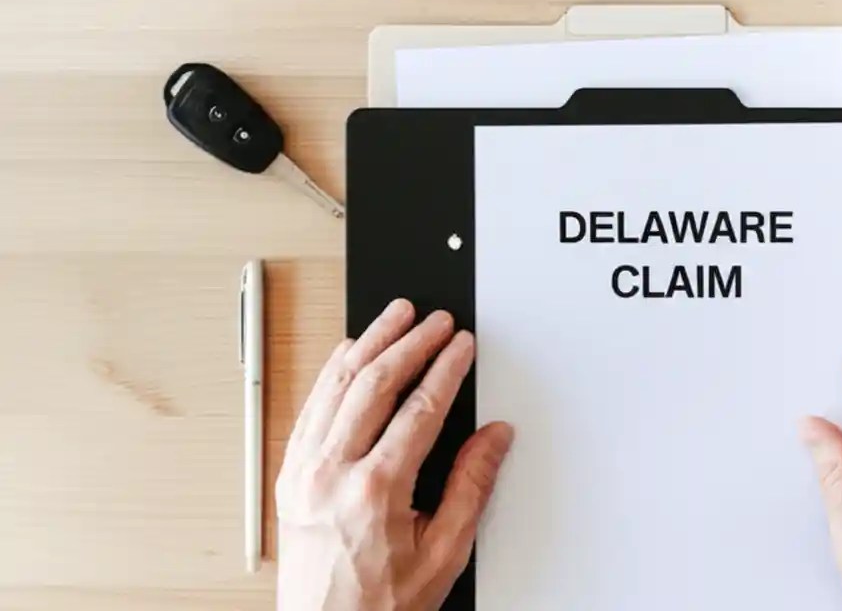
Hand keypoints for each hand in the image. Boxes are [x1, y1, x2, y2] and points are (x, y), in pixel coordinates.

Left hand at [276, 299, 513, 610]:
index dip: (446, 369)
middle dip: (410, 343)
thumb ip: (471, 488)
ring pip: (336, 386)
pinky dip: (331, 373)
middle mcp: (331, 474)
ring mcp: (304, 472)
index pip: (418, 409)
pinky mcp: (290, 477)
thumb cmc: (378, 606)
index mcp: (375, 491)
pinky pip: (310, 408)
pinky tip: (347, 354)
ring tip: (394, 317)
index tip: (461, 346)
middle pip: (373, 384)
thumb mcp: (443, 554)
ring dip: (369, 343)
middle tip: (435, 321)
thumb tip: (494, 438)